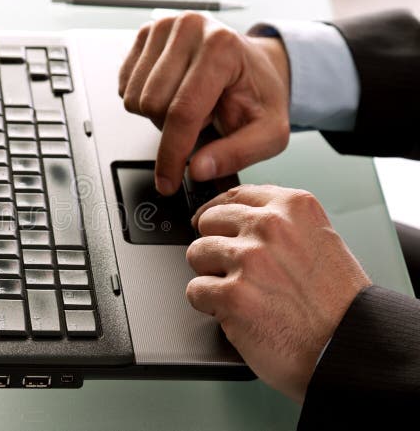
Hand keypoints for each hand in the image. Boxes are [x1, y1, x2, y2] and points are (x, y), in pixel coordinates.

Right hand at [118, 13, 291, 195]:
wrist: (254, 65)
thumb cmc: (259, 94)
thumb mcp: (269, 132)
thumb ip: (237, 154)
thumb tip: (199, 170)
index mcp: (222, 46)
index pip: (183, 111)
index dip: (172, 154)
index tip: (168, 182)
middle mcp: (190, 29)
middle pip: (153, 105)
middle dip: (172, 128)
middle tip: (202, 119)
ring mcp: (163, 27)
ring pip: (135, 98)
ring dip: (158, 115)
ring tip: (189, 105)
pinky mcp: (145, 34)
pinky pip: (125, 88)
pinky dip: (145, 102)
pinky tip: (172, 93)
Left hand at [186, 184, 371, 402]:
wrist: (349, 348)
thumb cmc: (337, 304)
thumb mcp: (320, 240)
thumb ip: (281, 224)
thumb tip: (238, 219)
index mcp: (293, 208)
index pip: (234, 196)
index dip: (218, 213)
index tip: (212, 224)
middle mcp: (269, 227)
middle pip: (208, 221)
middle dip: (215, 247)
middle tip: (234, 270)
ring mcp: (249, 259)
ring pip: (196, 254)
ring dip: (210, 276)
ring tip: (239, 293)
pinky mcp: (232, 295)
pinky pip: (195, 290)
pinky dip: (209, 306)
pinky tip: (235, 312)